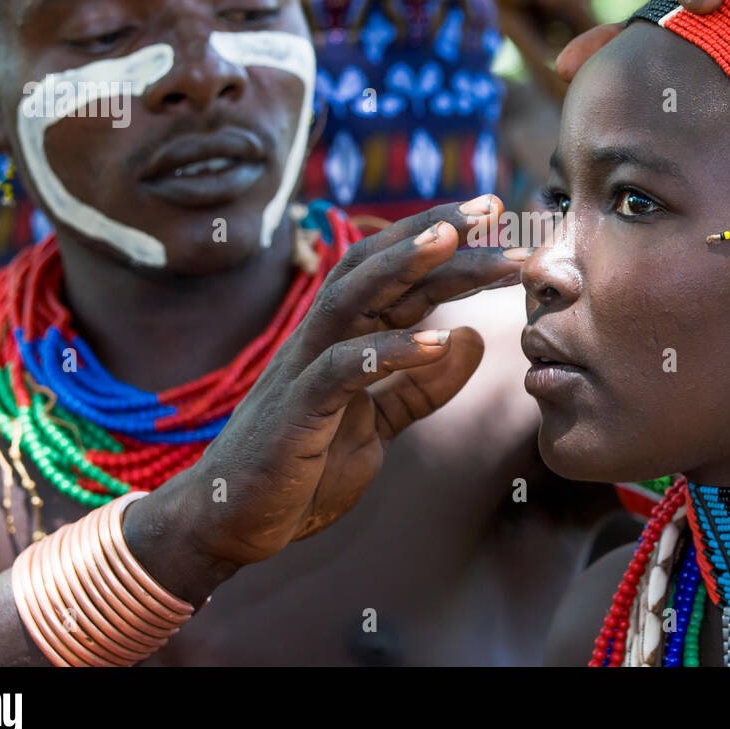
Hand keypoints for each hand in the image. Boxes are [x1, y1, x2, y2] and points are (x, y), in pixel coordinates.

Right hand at [126, 197, 521, 596]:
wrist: (231, 522)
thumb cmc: (300, 469)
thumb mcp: (377, 425)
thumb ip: (420, 386)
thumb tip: (470, 339)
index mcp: (346, 338)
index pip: (400, 276)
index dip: (448, 243)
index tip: (498, 216)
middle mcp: (323, 338)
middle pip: (379, 267)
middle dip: (434, 232)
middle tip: (493, 206)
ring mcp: (305, 368)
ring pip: (353, 296)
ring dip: (403, 264)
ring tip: (452, 239)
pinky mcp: (296, 409)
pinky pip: (343, 368)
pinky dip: (390, 352)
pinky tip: (438, 342)